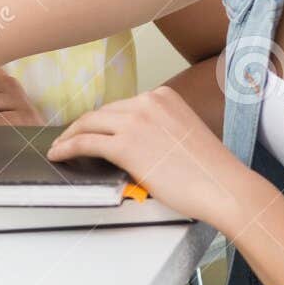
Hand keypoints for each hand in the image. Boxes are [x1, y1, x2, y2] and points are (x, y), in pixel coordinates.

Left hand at [46, 85, 254, 230]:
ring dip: (69, 136)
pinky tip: (59, 155)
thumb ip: (157, 129)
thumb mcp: (183, 133)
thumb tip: (133, 141)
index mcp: (163, 97)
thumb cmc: (210, 171)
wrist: (224, 187)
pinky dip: (67, 148)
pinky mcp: (125, 145)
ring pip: (89, 124)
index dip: (102, 120)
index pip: (121, 106)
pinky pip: (86, 143)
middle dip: (83, 127)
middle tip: (68, 138)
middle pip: (102, 113)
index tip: (90, 128)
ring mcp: (135, 122)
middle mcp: (147, 102)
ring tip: (59, 148)